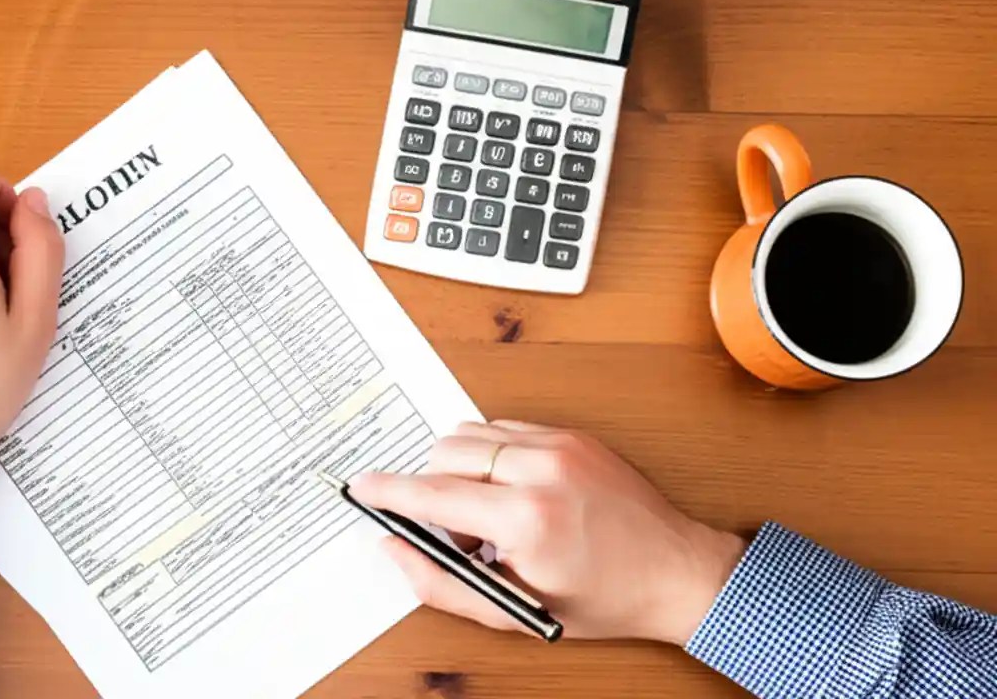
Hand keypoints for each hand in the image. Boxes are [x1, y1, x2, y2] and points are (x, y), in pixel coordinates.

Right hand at [349, 421, 745, 644]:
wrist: (676, 572)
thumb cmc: (605, 598)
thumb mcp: (515, 610)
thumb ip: (442, 583)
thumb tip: (396, 550)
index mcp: (527, 517)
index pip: (433, 494)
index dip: (388, 492)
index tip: (362, 488)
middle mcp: (543, 469)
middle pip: (445, 454)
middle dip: (432, 490)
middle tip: (458, 533)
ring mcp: (560, 444)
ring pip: (471, 434)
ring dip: (461, 469)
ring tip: (488, 514)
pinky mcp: (572, 434)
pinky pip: (505, 429)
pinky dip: (491, 456)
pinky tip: (511, 493)